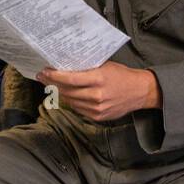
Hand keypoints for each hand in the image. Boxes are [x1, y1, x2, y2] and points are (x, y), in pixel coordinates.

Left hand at [36, 62, 160, 121]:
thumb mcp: (105, 66)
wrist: (139, 92)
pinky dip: (72, 101)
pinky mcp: (97, 116)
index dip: (55, 76)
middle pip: (67, 91)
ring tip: (53, 86)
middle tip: (43, 78)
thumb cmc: (121, 75)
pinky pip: (78, 109)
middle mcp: (96, 95)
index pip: (70, 79)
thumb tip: (66, 67)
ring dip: (60, 93)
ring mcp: (97, 108)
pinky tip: (68, 95)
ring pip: (70, 101)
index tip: (44, 72)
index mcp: (98, 79)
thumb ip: (87, 69)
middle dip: (53, 84)